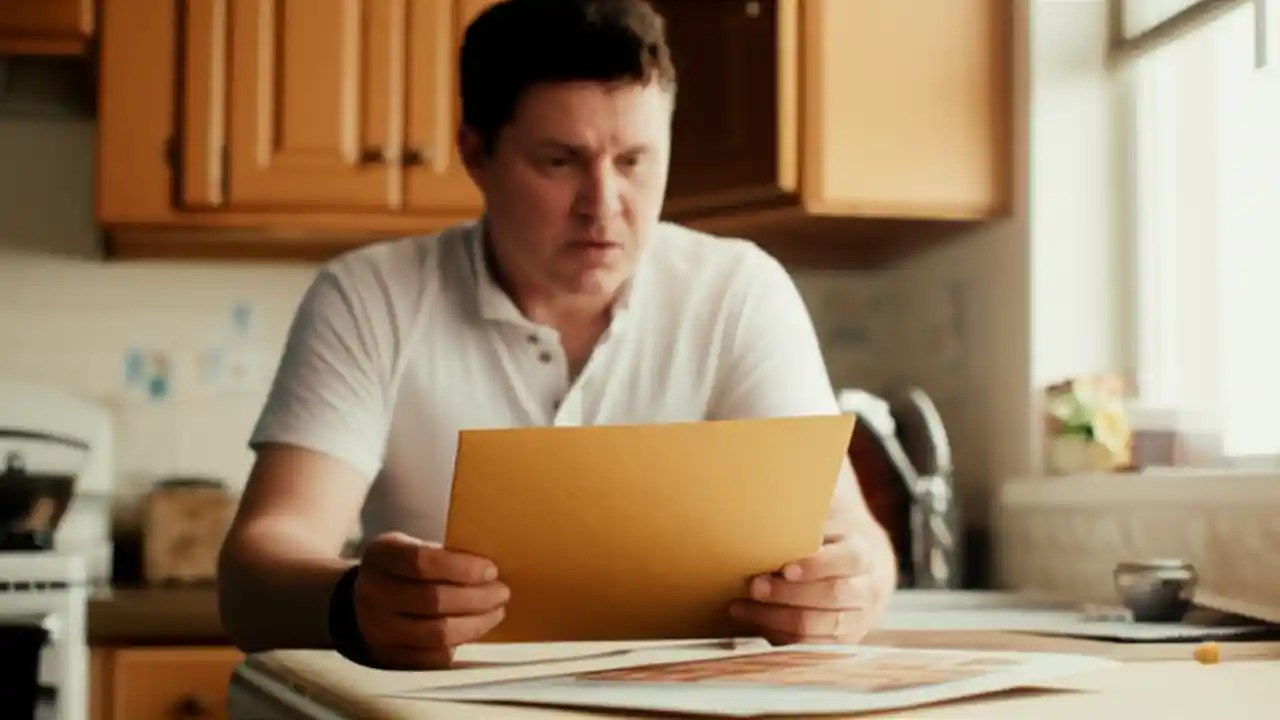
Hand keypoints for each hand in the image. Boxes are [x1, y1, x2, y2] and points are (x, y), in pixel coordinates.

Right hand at [352, 532, 508, 668]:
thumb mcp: (410, 546)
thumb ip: (441, 552)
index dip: (462, 567)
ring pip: (437, 634)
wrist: (358, 602)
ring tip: (496, 612)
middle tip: (502, 592)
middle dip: (478, 597)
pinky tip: (473, 630)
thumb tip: (488, 568)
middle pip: (434, 600)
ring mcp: (378, 630)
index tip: (491, 570)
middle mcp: (374, 593)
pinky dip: (460, 645)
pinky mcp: (389, 657)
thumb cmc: (399, 569)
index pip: (422, 562)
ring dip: (476, 623)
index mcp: (381, 557)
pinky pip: (433, 658)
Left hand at [729, 532, 886, 644]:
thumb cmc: (830, 540)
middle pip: (834, 595)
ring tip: (741, 607)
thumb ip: (802, 523)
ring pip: (821, 627)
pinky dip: (780, 637)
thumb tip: (764, 518)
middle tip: (754, 586)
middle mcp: (868, 589)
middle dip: (789, 594)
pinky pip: (811, 647)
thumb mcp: (824, 521)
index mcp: (864, 553)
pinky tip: (754, 623)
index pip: (849, 559)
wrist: (862, 570)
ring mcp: (859, 620)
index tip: (785, 569)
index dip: (817, 566)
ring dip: (777, 619)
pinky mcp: (843, 643)